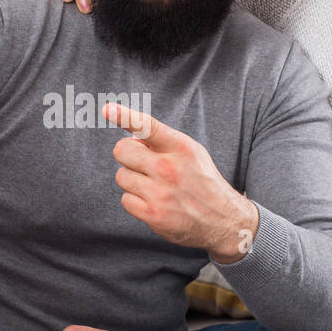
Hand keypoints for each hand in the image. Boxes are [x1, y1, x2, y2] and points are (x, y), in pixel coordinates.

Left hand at [103, 103, 257, 263]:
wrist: (223, 220)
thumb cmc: (202, 181)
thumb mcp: (192, 153)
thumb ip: (164, 142)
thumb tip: (132, 139)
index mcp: (181, 147)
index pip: (148, 127)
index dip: (125, 116)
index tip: (107, 110)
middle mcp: (169, 168)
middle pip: (122, 151)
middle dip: (128, 156)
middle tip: (143, 164)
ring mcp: (159, 193)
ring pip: (121, 176)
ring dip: (133, 180)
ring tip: (154, 186)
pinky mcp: (153, 214)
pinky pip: (125, 200)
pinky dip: (135, 201)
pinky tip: (153, 202)